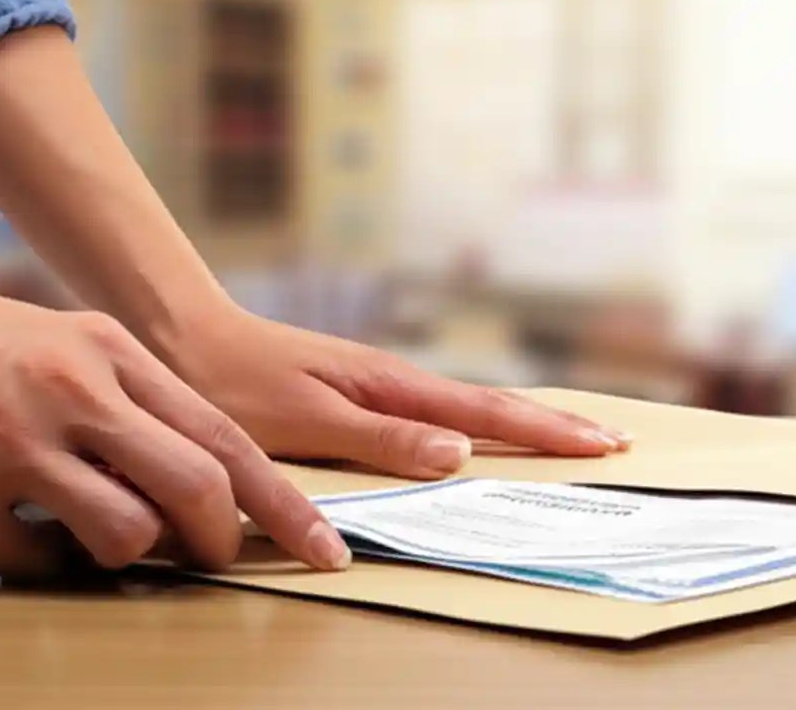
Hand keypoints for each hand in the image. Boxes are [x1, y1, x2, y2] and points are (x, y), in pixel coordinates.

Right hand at [0, 278, 349, 577]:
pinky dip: (48, 560)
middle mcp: (72, 393)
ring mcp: (13, 446)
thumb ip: (148, 405)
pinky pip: (42, 564)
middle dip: (221, 540)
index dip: (284, 505)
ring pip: (128, 535)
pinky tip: (21, 523)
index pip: (226, 438)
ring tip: (90, 524)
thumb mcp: (77, 346)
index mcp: (113, 354)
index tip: (323, 548)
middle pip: (197, 488)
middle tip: (215, 556)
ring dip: (128, 551)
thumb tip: (218, 484)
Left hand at [161, 304, 632, 480]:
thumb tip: (460, 455)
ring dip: (522, 424)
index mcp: (390, 387)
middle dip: (553, 425)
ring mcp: (380, 385)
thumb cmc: (234, 381)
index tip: (599, 444)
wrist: (184, 339)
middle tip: (611, 440)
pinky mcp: (360, 394)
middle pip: (491, 407)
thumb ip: (381, 438)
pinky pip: (437, 412)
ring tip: (565, 435)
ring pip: (468, 408)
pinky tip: (479, 433)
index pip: (486, 415)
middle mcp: (394, 383)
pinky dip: (477, 425)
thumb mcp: (304, 419)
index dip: (545, 433)